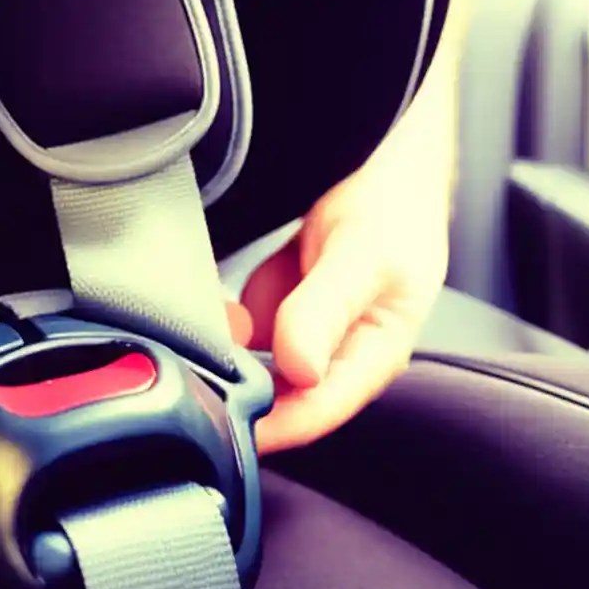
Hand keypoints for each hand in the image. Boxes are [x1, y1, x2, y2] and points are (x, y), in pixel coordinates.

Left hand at [229, 129, 451, 453]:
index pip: (314, 415)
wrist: (378, 161)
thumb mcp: (364, 256)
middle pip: (273, 399)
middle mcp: (334, 356)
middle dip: (233, 386)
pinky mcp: (273, 313)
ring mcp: (300, 336)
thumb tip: (301, 370)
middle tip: (194, 369)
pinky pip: (232, 333)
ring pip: (246, 367)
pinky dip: (215, 321)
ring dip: (218, 352)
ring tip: (202, 325)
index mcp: (372, 357)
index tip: (218, 423)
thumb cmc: (395, 210)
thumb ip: (326, 311)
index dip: (266, 427)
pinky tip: (208, 303)